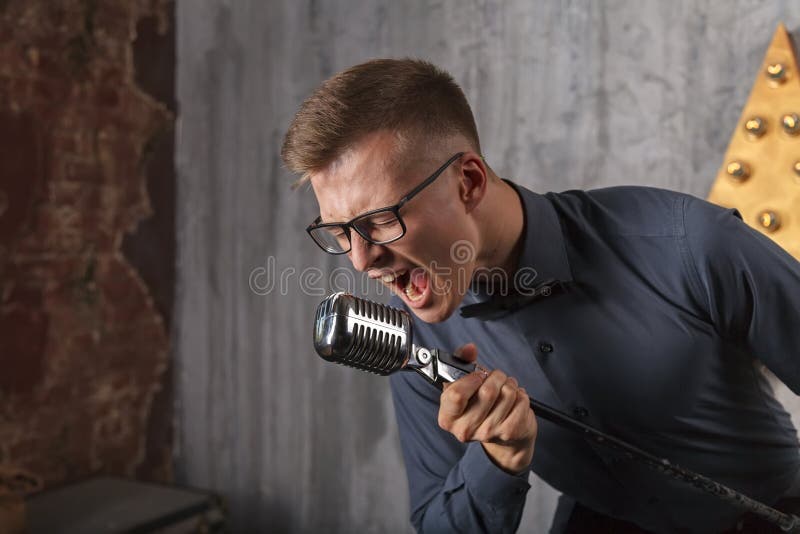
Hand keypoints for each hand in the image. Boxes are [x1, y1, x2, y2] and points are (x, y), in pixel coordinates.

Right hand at [438, 343, 537, 473]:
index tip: (478, 375)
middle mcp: (465, 429)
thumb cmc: (478, 404)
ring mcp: (488, 433)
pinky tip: (515, 400)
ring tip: (506, 389)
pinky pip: (521, 402)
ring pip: (507, 393)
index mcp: (447, 417)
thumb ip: (462, 361)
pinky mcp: (509, 433)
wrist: (501, 437)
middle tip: (496, 378)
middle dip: (496, 377)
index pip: (457, 395)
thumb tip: (469, 349)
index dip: (471, 379)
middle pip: (487, 392)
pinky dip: (521, 395)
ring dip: (510, 384)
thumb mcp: (463, 384)